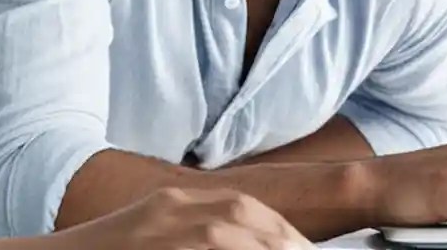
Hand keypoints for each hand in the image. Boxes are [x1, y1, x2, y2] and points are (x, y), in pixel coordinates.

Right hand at [62, 187, 313, 249]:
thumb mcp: (156, 235)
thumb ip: (196, 236)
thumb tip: (253, 242)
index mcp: (174, 201)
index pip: (243, 205)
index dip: (281, 227)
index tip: (303, 246)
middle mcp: (168, 209)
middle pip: (242, 215)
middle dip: (282, 239)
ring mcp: (155, 229)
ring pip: (224, 233)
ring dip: (263, 246)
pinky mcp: (143, 244)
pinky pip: (198, 248)